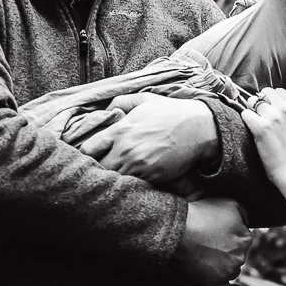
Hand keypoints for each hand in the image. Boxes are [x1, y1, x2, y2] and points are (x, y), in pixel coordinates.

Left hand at [78, 93, 215, 183]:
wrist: (199, 128)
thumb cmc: (171, 112)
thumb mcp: (145, 99)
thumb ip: (121, 101)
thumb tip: (107, 108)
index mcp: (120, 130)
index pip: (88, 149)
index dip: (85, 154)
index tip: (90, 155)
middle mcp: (125, 149)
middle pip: (98, 168)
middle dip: (96, 169)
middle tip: (98, 169)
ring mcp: (139, 165)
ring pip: (114, 180)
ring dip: (112, 178)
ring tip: (112, 178)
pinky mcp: (152, 176)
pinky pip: (133, 186)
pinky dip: (129, 185)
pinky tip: (130, 181)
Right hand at [171, 197, 248, 285]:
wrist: (176, 231)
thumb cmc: (200, 215)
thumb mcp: (228, 203)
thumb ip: (243, 213)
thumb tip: (247, 222)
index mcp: (245, 238)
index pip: (243, 238)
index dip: (230, 234)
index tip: (219, 232)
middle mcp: (240, 256)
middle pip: (238, 255)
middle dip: (228, 250)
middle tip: (211, 243)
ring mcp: (227, 271)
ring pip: (233, 270)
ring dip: (226, 266)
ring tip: (210, 259)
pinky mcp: (214, 284)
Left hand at [243, 88, 285, 179]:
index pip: (279, 91)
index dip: (273, 99)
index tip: (270, 107)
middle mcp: (285, 109)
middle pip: (265, 92)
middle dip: (261, 101)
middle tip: (260, 113)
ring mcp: (272, 117)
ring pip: (253, 101)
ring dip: (252, 110)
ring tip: (255, 121)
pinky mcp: (260, 128)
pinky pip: (245, 114)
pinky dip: (246, 119)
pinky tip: (251, 127)